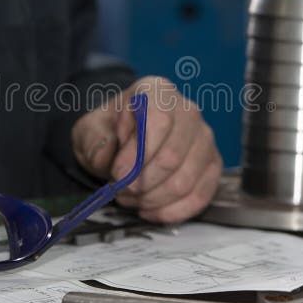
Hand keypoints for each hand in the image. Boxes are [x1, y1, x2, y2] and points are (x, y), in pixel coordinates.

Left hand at [72, 77, 221, 223]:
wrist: (122, 141)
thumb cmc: (109, 132)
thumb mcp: (90, 131)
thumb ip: (95, 142)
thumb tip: (107, 155)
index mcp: (157, 91)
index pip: (159, 121)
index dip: (138, 154)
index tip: (118, 173)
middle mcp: (188, 111)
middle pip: (172, 156)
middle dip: (142, 183)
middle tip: (120, 190)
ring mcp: (204, 139)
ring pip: (184, 181)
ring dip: (152, 198)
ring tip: (130, 198)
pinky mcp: (212, 165)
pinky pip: (199, 196)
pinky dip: (171, 211)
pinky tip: (150, 210)